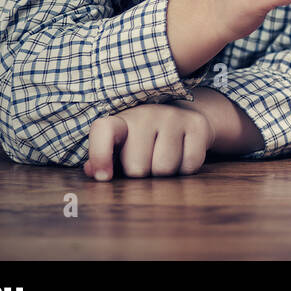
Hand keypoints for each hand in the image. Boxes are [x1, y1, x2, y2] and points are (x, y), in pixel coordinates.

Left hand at [83, 102, 214, 180]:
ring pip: (164, 168)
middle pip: (137, 167)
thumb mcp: (120, 147)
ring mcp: (173, 117)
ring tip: (163, 160)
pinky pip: (189, 164)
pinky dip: (185, 170)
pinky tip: (181, 157)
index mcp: (121, 120)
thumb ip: (102, 160)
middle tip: (146, 163)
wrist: (181, 116)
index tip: (104, 177)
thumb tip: (93, 171)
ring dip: (163, 175)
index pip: (103, 131)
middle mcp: (147, 114)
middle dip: (141, 174)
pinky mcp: (197, 125)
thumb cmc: (141, 140)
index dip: (100, 155)